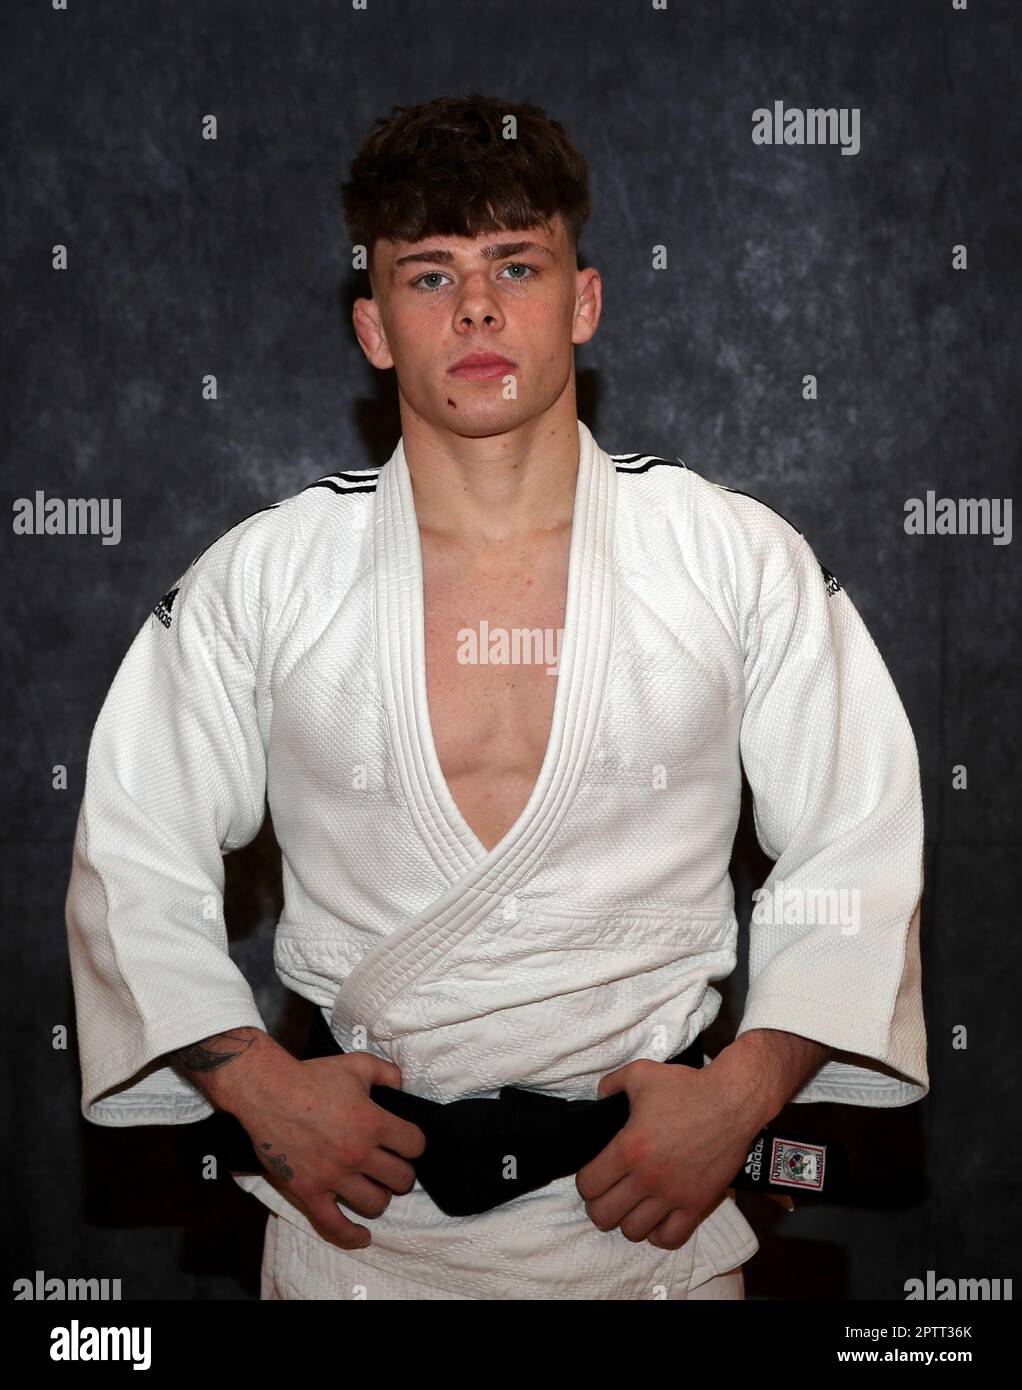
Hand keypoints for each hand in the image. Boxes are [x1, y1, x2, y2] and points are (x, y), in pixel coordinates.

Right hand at [231, 1050, 425, 1250]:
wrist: (268, 1091)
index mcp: (373, 1123)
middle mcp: (358, 1154)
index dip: (414, 1142)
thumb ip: (388, 1073)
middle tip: (391, 1165)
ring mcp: (333, 1176)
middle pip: (401, 1179)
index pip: (415, 1145)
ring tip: (373, 1186)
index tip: (406, 1141)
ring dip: (380, 1196)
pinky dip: (352, 1235)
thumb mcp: (358, 1064)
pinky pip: (335, 1225)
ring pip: (375, 1204)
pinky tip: (363, 1236)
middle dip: (401, 1172)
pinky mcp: (309, 1191)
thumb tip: (402, 1087)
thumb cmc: (313, 1076)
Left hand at [575, 1057, 762, 1250]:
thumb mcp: (639, 1074)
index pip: (588, 1185)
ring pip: (634, 1231)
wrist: (732, 1101)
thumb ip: (610, 1085)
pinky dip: (658, 1234)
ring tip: (632, 1206)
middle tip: (608, 1193)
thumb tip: (599, 1099)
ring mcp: (673, 1195)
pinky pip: (671, 1238)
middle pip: (604, 1215)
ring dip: (627, 1220)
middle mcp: (647, 1178)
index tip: (594, 1175)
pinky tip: (657, 1218)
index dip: (586, 1181)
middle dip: (599, 1206)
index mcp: (629, 1148)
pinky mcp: (697, 1204)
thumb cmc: (687, 1087)